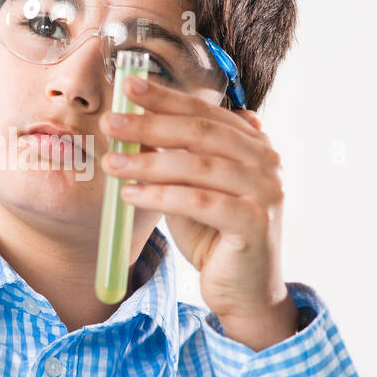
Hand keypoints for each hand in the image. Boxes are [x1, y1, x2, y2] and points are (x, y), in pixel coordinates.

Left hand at [100, 76, 298, 349]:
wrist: (244, 291)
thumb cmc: (214, 236)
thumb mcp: (189, 189)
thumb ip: (173, 158)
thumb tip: (130, 124)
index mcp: (254, 145)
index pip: (205, 111)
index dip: (166, 97)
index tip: (128, 85)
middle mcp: (266, 162)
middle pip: (200, 132)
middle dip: (150, 124)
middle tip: (111, 122)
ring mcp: (265, 191)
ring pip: (197, 165)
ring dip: (148, 162)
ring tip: (111, 163)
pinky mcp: (255, 222)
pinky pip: (200, 201)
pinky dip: (161, 196)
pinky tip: (130, 194)